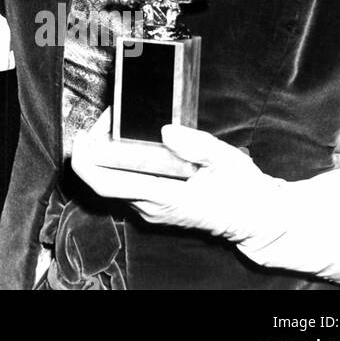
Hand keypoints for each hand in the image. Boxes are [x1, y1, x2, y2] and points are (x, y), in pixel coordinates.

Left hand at [71, 115, 339, 284]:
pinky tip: (130, 139)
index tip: (82, 136)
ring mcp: (150, 209)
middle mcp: (151, 207)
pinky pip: (124, 184)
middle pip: (101, 181)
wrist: (256, 221)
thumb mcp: (229, 162)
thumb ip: (198, 145)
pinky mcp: (153, 206)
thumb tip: (167, 130)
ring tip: (118, 122)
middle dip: (92, 148)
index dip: (86, 161)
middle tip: (105, 118)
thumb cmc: (244, 191)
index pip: (107, 184)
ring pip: (111, 182)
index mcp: (166, 197)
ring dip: (106, 153)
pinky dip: (119, 161)